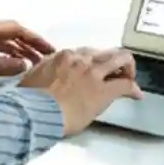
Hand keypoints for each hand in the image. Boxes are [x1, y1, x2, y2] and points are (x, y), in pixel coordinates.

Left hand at [0, 20, 53, 88]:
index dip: (34, 38)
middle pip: (11, 32)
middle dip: (30, 43)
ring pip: (2, 40)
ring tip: (34, 63)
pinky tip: (13, 64)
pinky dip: (6, 53)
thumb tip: (24, 64)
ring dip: (19, 49)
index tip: (50, 50)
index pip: (15, 29)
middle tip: (47, 57)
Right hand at [19, 47, 141, 135]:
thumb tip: (42, 79)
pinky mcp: (103, 90)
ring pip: (120, 59)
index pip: (84, 52)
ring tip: (129, 77)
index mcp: (63, 56)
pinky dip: (133, 88)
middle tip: (115, 71)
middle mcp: (81, 60)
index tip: (92, 69)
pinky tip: (136, 94)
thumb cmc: (28, 101)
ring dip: (127, 67)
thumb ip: (43, 73)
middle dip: (112, 60)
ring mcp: (94, 73)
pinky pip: (125, 85)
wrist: (35, 112)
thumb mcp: (31, 79)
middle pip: (104, 52)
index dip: (91, 61)